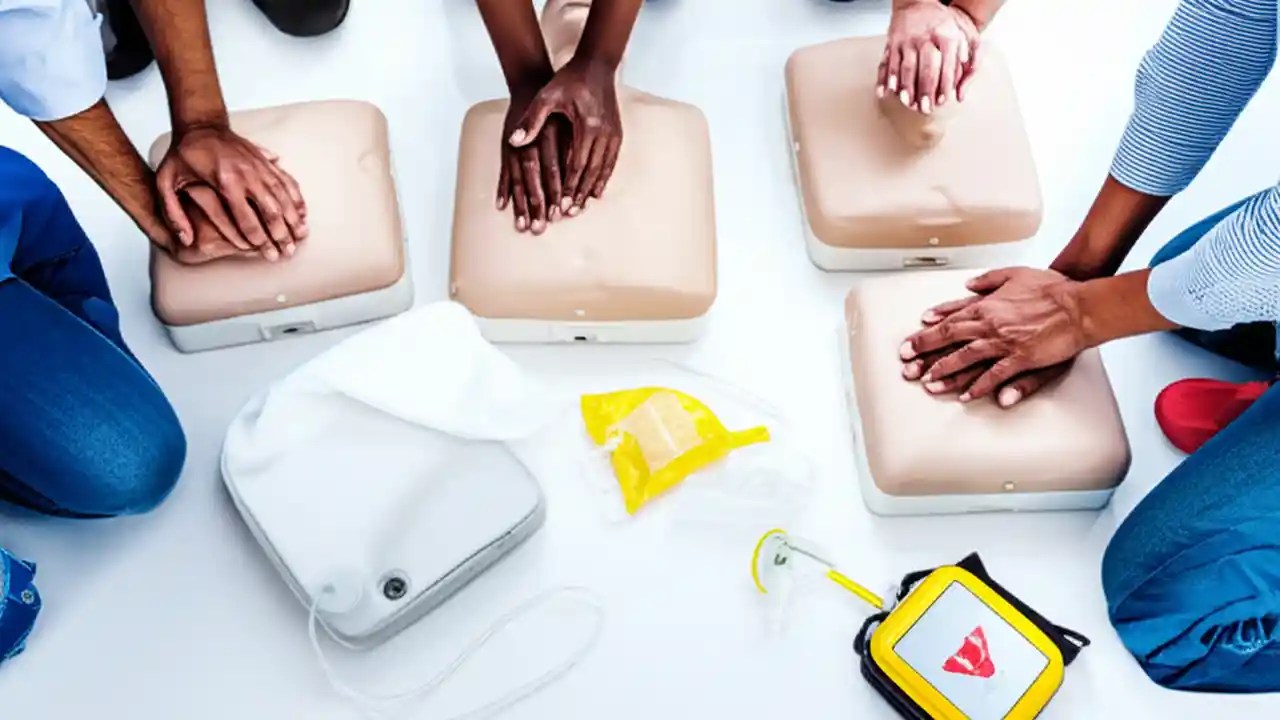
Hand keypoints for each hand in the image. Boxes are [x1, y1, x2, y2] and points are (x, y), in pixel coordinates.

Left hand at [156, 124, 306, 260]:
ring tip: (301, 236)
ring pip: (284, 197)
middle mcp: (246, 175)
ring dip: (294, 218)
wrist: (200, 124)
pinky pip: (286, 181)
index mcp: (225, 182)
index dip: (258, 240)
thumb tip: (185, 240)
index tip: (266, 254)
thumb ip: (173, 212)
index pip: (246, 219)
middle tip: (288, 252)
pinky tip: (302, 212)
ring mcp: (259, 166)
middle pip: (271, 211)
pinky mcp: (265, 161)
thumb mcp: (166, 182)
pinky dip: (296, 198)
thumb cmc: (183, 155)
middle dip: (281, 234)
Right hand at [498, 86, 568, 233]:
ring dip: (519, 204)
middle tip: (537, 229)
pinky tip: (500, 206)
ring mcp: (513, 148)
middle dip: (535, 206)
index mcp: (546, 137)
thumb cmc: (557, 103)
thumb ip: (572, 145)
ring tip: (521, 226)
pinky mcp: (507, 148)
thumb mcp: (569, 120)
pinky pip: (503, 172)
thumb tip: (587, 175)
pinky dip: (502, 189)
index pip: (550, 171)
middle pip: (531, 181)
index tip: (556, 215)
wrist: (533, 82)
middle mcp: (527, 144)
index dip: (553, 192)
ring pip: (516, 180)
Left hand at [508, 57, 621, 214]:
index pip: (577, 163)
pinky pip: (611, 161)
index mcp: (587, 126)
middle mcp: (604, 132)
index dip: (569, 186)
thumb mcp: (546, 96)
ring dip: (592, 189)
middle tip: (570, 213)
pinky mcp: (617, 132)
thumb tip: (515, 142)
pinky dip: (604, 177)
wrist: (596, 65)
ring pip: (603, 168)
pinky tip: (597, 191)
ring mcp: (613, 133)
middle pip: (592, 171)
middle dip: (580, 194)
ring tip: (583, 207)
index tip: (561, 204)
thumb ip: (531, 120)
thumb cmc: (569, 80)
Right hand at [878, 0, 980, 113]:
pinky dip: (887, 78)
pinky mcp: (893, 41)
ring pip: (906, 67)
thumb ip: (970, 61)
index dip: (945, 85)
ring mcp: (908, 39)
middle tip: (924, 108)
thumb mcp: (965, 36)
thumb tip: (963, 88)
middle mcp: (926, 38)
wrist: (918, 3)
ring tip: (907, 102)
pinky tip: (887, 91)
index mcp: (947, 36)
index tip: (942, 100)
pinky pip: (889, 62)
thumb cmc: (943, 24)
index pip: (947, 65)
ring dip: (906, 87)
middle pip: (926, 68)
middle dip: (925, 90)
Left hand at [900, 268, 1085, 405]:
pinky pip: (995, 374)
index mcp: (987, 305)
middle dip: (926, 352)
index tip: (910, 342)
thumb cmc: (1050, 288)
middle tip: (907, 364)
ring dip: (946, 371)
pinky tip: (967, 395)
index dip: (927, 332)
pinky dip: (980, 385)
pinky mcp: (1022, 357)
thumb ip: (989, 281)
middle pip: (950, 338)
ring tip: (929, 383)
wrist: (1078, 303)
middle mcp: (991, 323)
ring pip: (967, 357)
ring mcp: (1005, 341)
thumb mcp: (1015, 274)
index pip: (949, 319)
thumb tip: (969, 284)